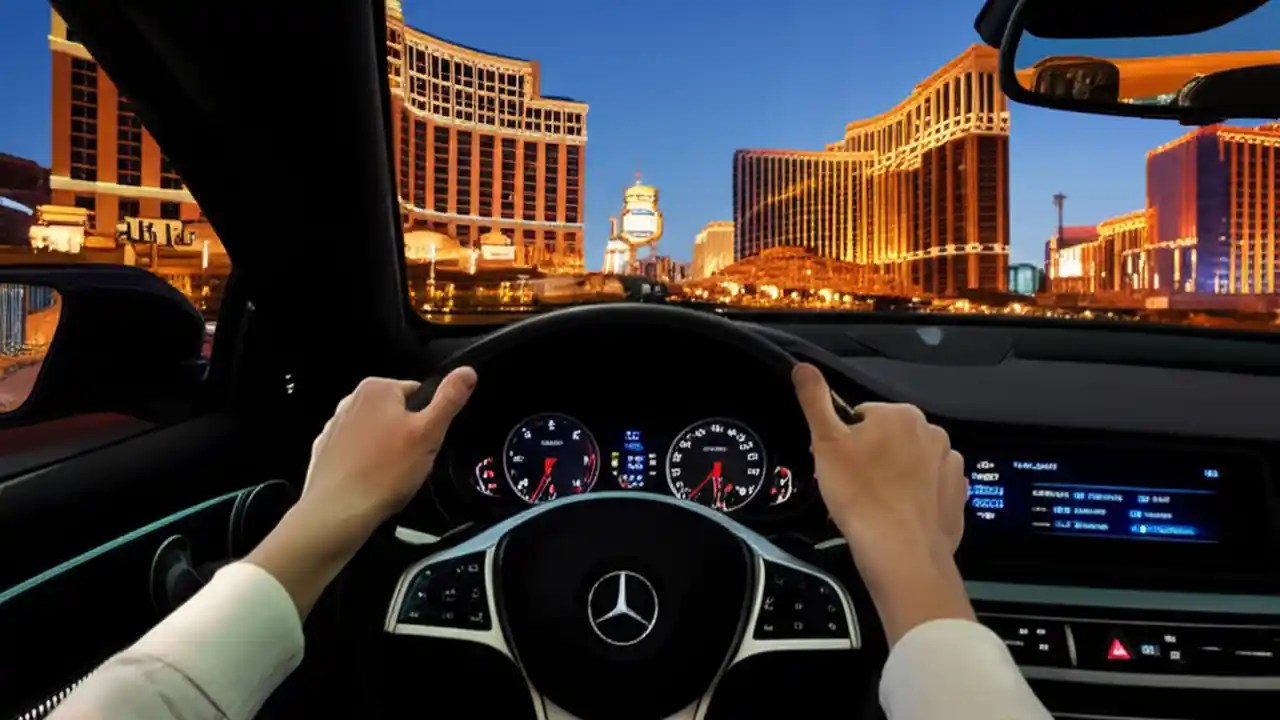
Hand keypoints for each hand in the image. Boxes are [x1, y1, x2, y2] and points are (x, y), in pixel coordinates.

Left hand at [247, 367, 476, 617]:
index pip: (418, 392)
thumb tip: (467, 371)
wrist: (339, 511)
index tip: (425, 442)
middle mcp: (351, 400)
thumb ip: (450, 398)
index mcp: (378, 389)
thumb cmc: (385, 473)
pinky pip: (356, 451)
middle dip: (406, 434)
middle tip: (410, 460)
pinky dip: (364, 462)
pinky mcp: (326, 450)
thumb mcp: (430, 432)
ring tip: (389, 473)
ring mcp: (335, 426)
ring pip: (375, 432)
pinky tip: (371, 479)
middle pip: (395, 412)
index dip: (428, 419)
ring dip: (385, 448)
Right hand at [792, 363, 972, 643]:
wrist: (901, 553)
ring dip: (896, 476)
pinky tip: (900, 516)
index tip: (840, 468)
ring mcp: (951, 465)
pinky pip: (932, 488)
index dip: (846, 443)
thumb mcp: (825, 444)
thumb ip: (815, 401)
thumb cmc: (858, 494)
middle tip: (854, 488)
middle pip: (890, 439)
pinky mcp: (959, 495)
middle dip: (872, 458)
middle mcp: (933, 431)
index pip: (863, 418)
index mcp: (901, 414)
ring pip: (911, 463)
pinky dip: (917, 498)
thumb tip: (802, 365)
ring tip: (877, 505)